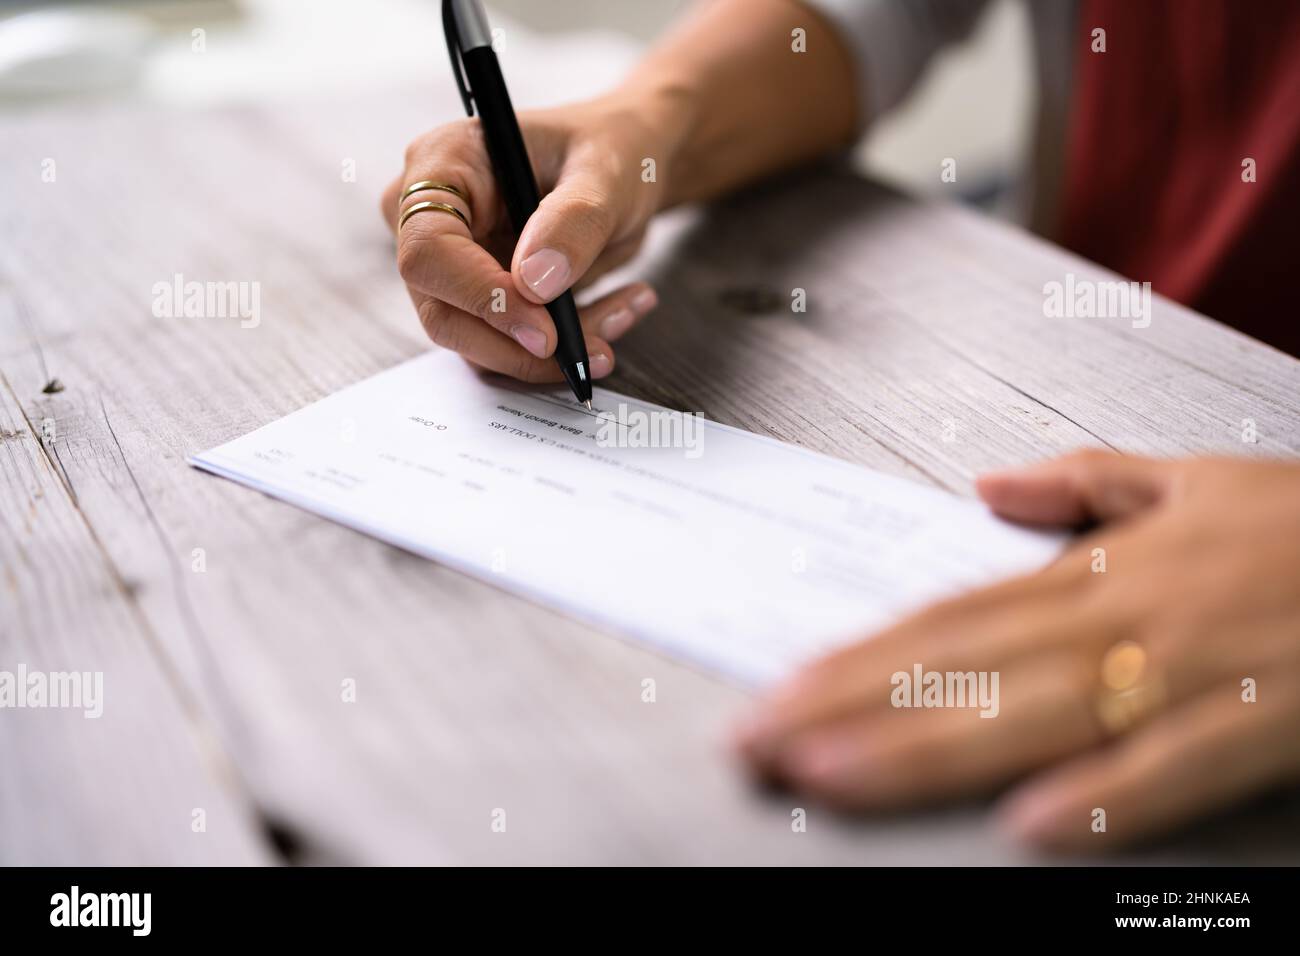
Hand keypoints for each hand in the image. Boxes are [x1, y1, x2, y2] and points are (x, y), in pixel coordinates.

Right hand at [382, 93, 672, 380]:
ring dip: (552, 353)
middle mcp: (431, 218)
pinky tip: (617, 312)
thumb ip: (574, 221)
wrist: (623, 168)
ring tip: (624, 311)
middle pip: (443, 313)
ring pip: (479, 344)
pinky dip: (565, 350)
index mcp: (443, 163)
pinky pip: (509, 347)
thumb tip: (535, 284)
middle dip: (521, 347)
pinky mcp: (479, 301)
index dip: (481, 298)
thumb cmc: (608, 149)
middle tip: (597, 348)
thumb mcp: (607, 173)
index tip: (545, 330)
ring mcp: (451, 265)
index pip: (428, 250)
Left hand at [735, 451, 1299, 852]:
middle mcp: (1124, 615)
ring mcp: (1193, 668)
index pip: (948, 619)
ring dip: (924, 747)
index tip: (780, 690)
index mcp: (1100, 571)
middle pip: (961, 668)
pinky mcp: (1267, 718)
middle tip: (757, 743)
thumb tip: (992, 485)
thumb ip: (1087, 482)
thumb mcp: (1196, 477)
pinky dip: (1109, 792)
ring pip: (1035, 712)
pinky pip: (1178, 762)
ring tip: (831, 776)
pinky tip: (1031, 825)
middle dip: (848, 708)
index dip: (856, 658)